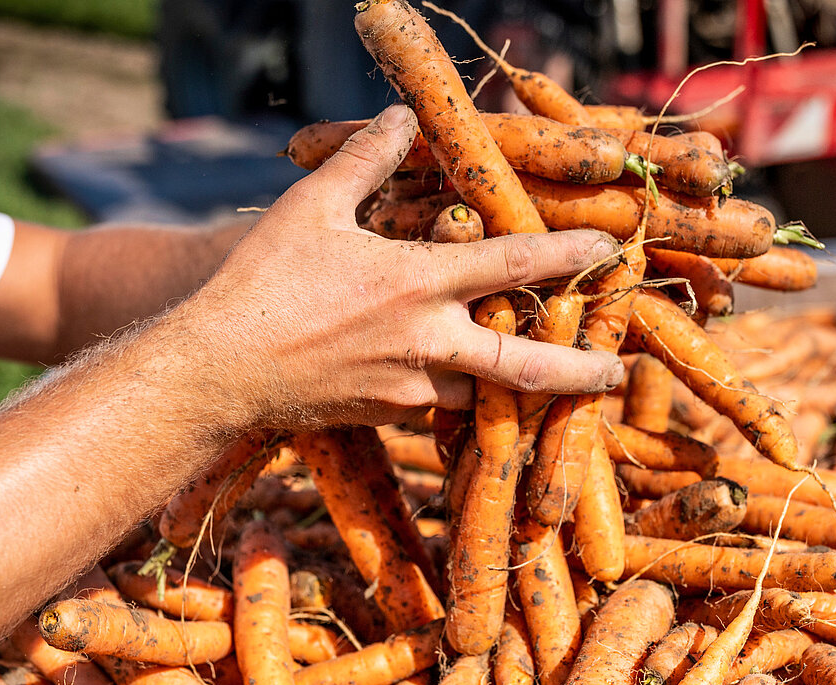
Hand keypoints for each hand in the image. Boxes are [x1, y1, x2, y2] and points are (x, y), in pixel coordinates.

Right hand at [181, 103, 624, 428]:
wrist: (217, 371)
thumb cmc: (260, 283)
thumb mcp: (312, 207)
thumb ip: (366, 161)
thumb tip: (402, 118)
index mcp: (418, 284)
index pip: (515, 264)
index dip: (570, 255)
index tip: (612, 252)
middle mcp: (427, 343)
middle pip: (525, 366)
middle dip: (579, 370)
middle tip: (617, 372)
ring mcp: (409, 389)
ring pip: (482, 390)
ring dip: (513, 382)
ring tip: (544, 372)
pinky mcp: (387, 416)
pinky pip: (436, 406)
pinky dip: (456, 393)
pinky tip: (457, 381)